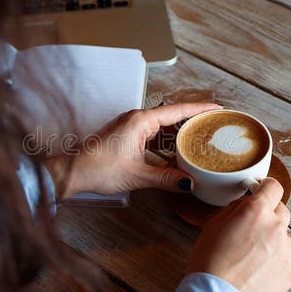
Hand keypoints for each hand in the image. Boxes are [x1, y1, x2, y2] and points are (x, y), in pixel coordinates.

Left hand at [44, 102, 220, 198]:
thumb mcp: (138, 176)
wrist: (72, 172)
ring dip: (179, 132)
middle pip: (171, 116)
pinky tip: (175, 151)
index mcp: (141, 121)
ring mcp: (130, 126)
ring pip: (162, 126)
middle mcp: (136, 118)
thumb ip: (166, 179)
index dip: (200, 110)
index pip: (177, 111)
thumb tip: (189, 182)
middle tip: (214, 126)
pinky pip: (152, 134)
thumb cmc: (99, 169)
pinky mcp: (125, 136)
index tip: (218, 109)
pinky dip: (166, 141)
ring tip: (200, 138)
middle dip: (193, 120)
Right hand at [186, 178, 290, 291]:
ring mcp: (287, 249)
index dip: (266, 186)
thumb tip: (247, 202)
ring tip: (258, 251)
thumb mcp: (213, 226)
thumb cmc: (210, 263)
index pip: (272, 187)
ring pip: (287, 233)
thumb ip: (234, 209)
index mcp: (256, 211)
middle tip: (254, 224)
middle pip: (281, 209)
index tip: (262, 189)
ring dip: (276, 236)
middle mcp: (276, 226)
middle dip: (269, 213)